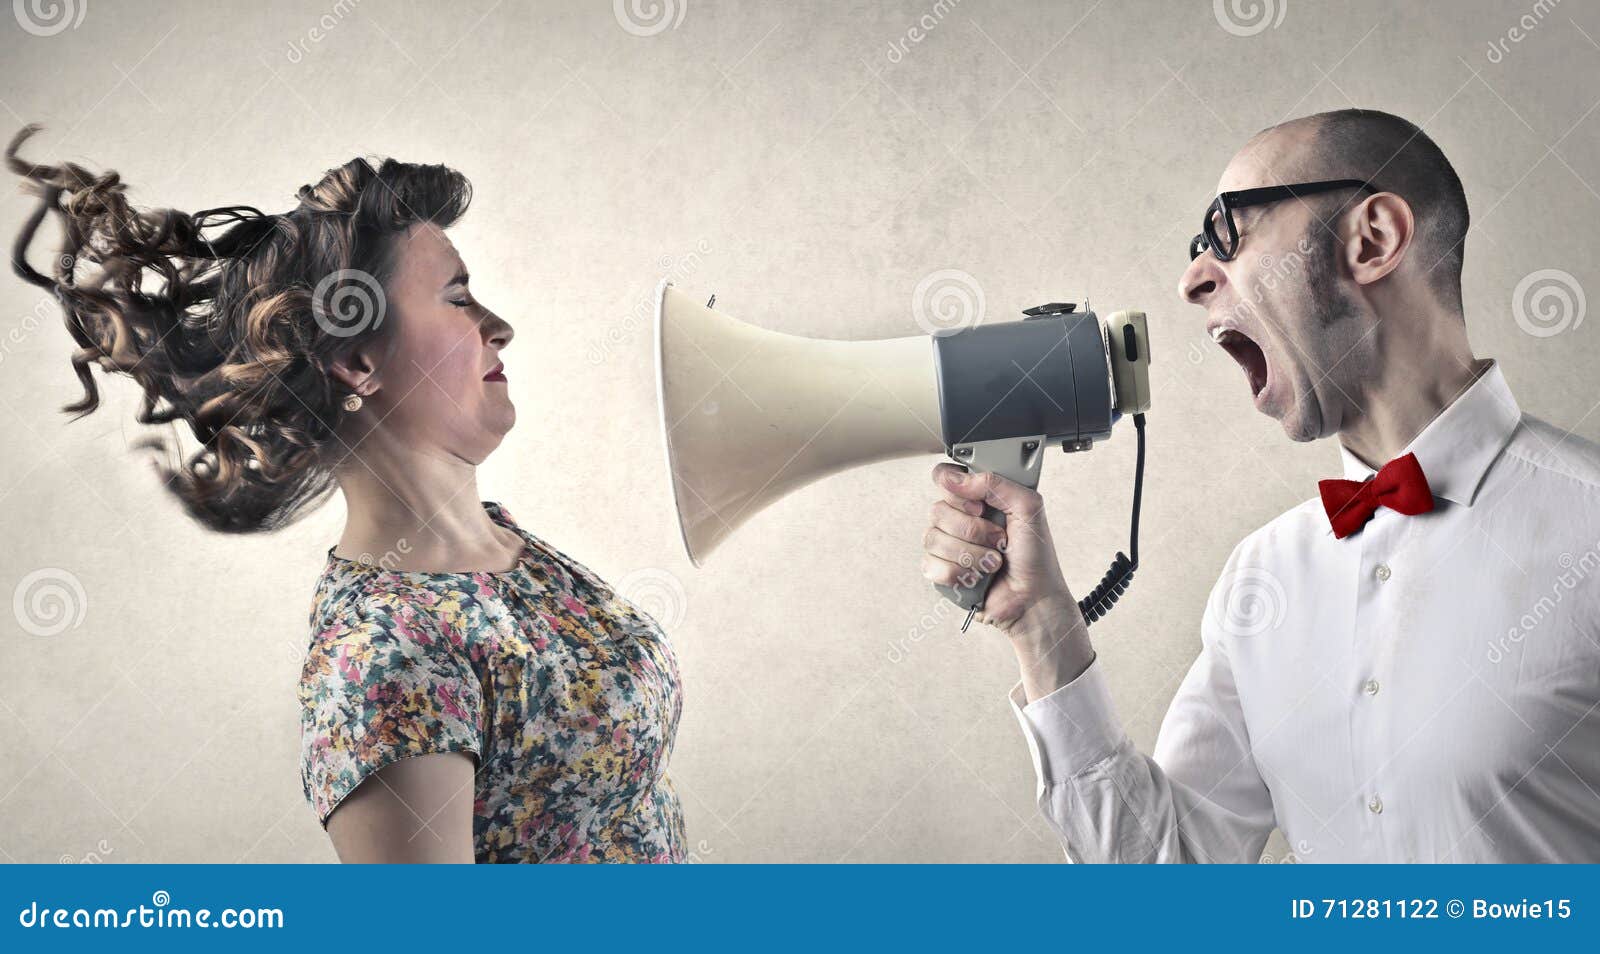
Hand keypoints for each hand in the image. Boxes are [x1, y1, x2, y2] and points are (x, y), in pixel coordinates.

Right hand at [922, 463, 1097, 698]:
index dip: (955, 489)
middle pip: (936, 510)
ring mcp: (948, 547)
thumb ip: (996, 483)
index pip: (944, 478)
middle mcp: (959, 521)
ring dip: (970, 554)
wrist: (1034, 599)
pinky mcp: (941, 573)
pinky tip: (976, 577)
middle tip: (997, 539)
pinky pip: (931, 565)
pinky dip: (959, 573)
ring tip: (993, 561)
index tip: (979, 506)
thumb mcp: (1029, 508)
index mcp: (977, 500)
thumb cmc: (1036, 557)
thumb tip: (956, 479)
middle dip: (972, 529)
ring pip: (932, 539)